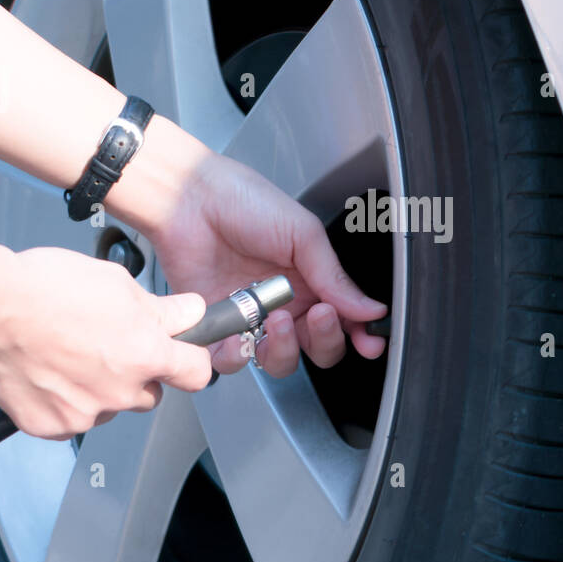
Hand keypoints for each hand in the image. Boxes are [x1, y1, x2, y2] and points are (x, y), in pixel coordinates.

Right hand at [0, 247, 212, 438]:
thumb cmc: (46, 288)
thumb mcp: (117, 282)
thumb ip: (161, 309)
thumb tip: (191, 313)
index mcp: (145, 354)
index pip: (196, 373)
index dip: (190, 360)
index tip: (182, 354)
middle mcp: (120, 392)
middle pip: (150, 394)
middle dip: (138, 373)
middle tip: (109, 344)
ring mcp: (85, 414)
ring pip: (109, 407)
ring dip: (99, 388)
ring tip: (69, 352)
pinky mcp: (50, 426)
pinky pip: (71, 420)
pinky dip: (64, 402)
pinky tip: (49, 371)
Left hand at [143, 149, 387, 377]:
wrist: (191, 200)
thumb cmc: (245, 203)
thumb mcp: (303, 235)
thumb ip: (336, 278)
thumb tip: (371, 309)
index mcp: (311, 282)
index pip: (344, 321)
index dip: (360, 337)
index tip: (368, 343)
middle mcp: (285, 305)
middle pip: (317, 348)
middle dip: (325, 340)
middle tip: (319, 315)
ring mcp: (252, 319)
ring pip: (279, 362)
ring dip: (285, 350)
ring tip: (278, 319)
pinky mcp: (217, 327)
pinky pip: (232, 361)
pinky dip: (238, 356)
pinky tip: (240, 335)